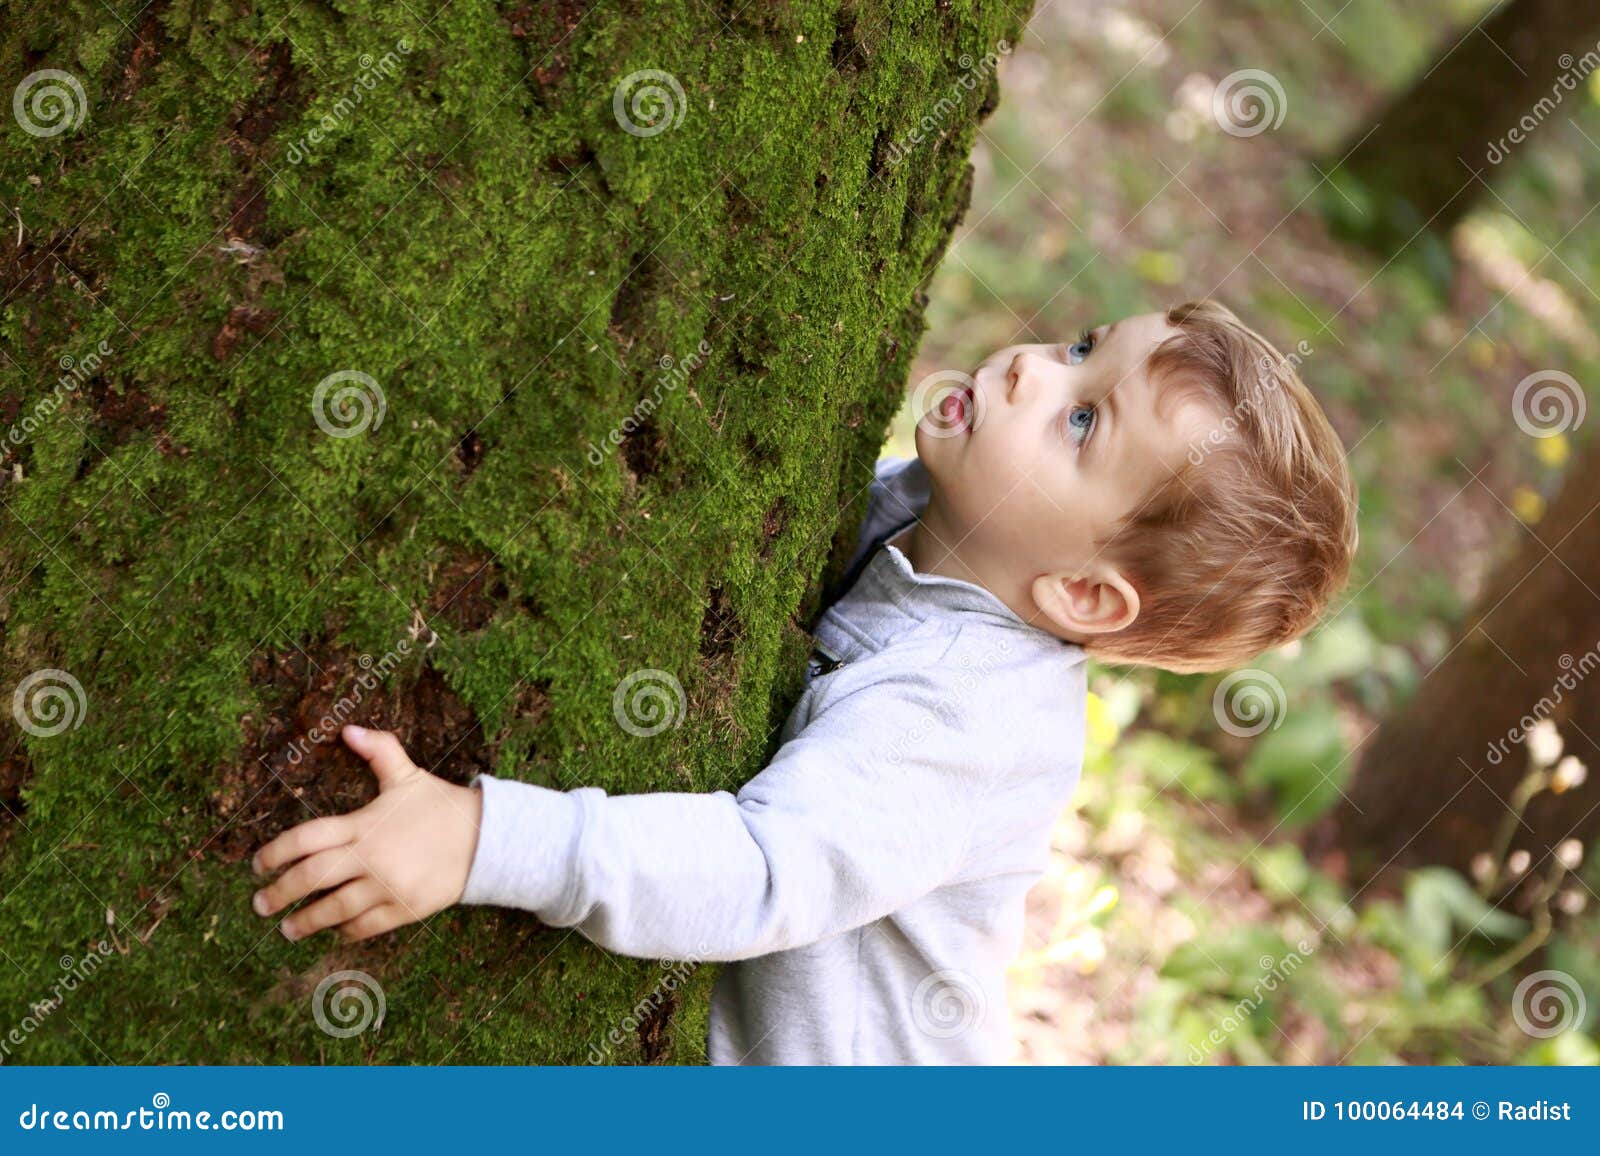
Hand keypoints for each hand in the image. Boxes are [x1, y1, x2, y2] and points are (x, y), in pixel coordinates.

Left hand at [250, 725, 482, 942]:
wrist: (485, 838)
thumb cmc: (440, 805)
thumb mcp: (407, 775)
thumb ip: (378, 750)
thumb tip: (347, 730)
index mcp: (364, 824)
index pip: (307, 839)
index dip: (275, 853)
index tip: (257, 865)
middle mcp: (371, 857)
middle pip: (312, 878)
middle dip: (280, 893)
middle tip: (260, 904)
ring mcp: (388, 886)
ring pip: (335, 909)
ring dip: (306, 922)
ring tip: (288, 930)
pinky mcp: (405, 908)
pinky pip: (366, 926)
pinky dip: (345, 931)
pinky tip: (334, 931)